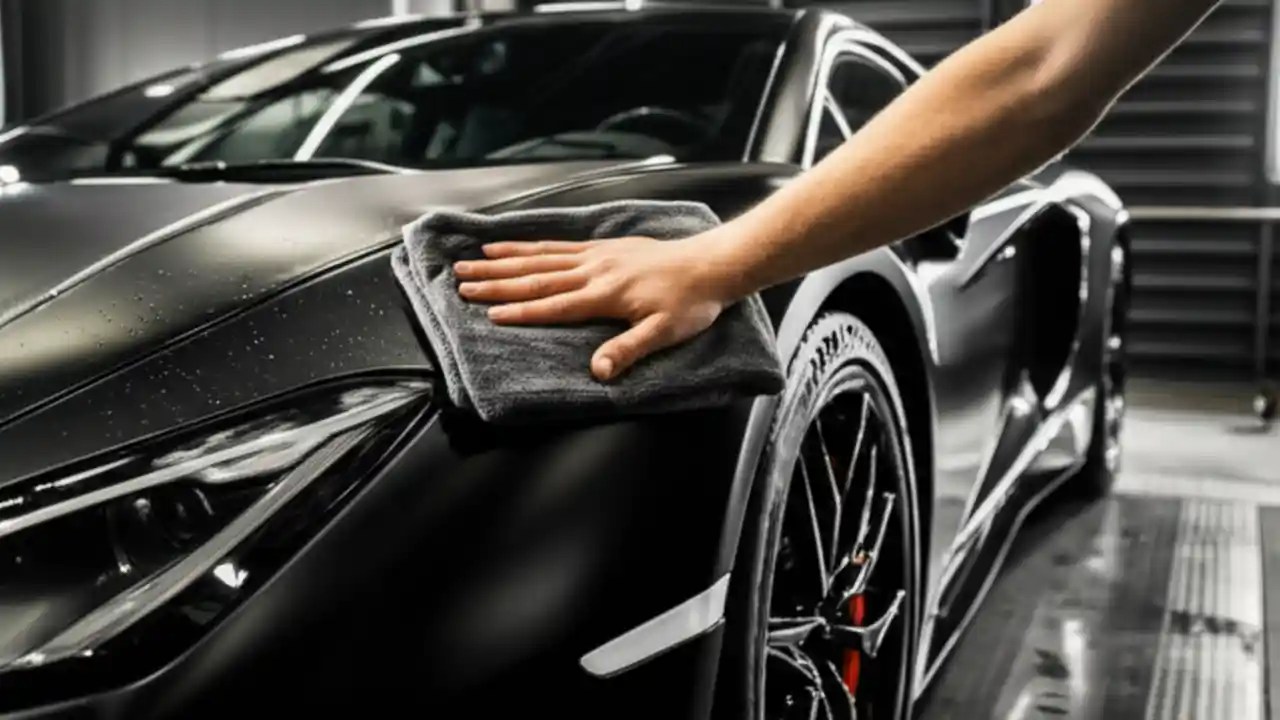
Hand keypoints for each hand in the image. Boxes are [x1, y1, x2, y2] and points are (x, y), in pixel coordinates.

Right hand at [453, 234, 734, 381]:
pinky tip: (506, 245)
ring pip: (539, 258)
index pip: (554, 305)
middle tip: (462, 285)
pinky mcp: (599, 247)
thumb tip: (597, 372)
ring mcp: (594, 256)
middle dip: (497, 283)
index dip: (521, 312)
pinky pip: (556, 245)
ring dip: (503, 261)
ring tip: (471, 262)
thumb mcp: (665, 333)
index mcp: (604, 295)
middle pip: (536, 278)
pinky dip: (528, 245)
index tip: (489, 315)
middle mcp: (592, 272)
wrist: (710, 264)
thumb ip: (629, 350)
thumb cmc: (690, 303)